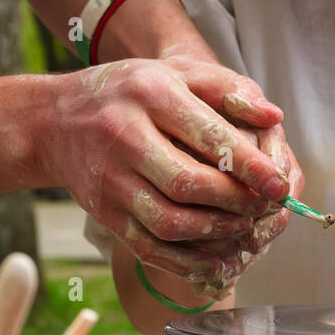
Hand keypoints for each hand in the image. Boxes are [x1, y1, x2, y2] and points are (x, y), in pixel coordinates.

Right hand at [41, 58, 291, 287]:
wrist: (55, 121)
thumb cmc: (130, 92)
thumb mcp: (176, 72)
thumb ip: (227, 90)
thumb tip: (273, 117)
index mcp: (150, 95)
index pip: (207, 135)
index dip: (248, 165)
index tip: (278, 185)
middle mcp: (125, 137)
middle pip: (188, 184)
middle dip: (234, 202)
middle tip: (262, 209)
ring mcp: (111, 181)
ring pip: (168, 222)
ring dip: (213, 233)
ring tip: (242, 229)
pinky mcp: (105, 214)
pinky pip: (149, 247)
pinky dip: (186, 263)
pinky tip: (215, 262)